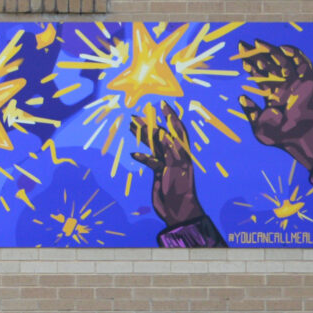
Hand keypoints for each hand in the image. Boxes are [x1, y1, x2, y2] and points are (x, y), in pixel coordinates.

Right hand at [128, 104, 205, 227]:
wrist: (178, 209)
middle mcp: (174, 153)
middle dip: (150, 124)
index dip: (171, 116)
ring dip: (143, 136)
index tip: (162, 103)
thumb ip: (169, 150)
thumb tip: (163, 133)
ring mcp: (166, 162)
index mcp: (182, 151)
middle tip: (136, 114)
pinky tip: (134, 153)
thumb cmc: (181, 188)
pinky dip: (142, 156)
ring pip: (153, 145)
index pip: (177, 129)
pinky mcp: (158, 171)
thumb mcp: (177, 168)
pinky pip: (149, 159)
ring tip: (131, 125)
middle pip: (161, 134)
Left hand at [236, 39, 312, 169]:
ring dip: (271, 51)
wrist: (302, 138)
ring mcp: (295, 82)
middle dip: (255, 55)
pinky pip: (303, 62)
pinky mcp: (309, 80)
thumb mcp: (258, 125)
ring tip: (258, 44)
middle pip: (267, 65)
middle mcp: (282, 86)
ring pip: (282, 61)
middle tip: (243, 45)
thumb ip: (250, 111)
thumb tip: (241, 96)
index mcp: (270, 95)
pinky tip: (282, 48)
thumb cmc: (280, 136)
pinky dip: (294, 54)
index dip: (249, 65)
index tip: (239, 54)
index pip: (258, 75)